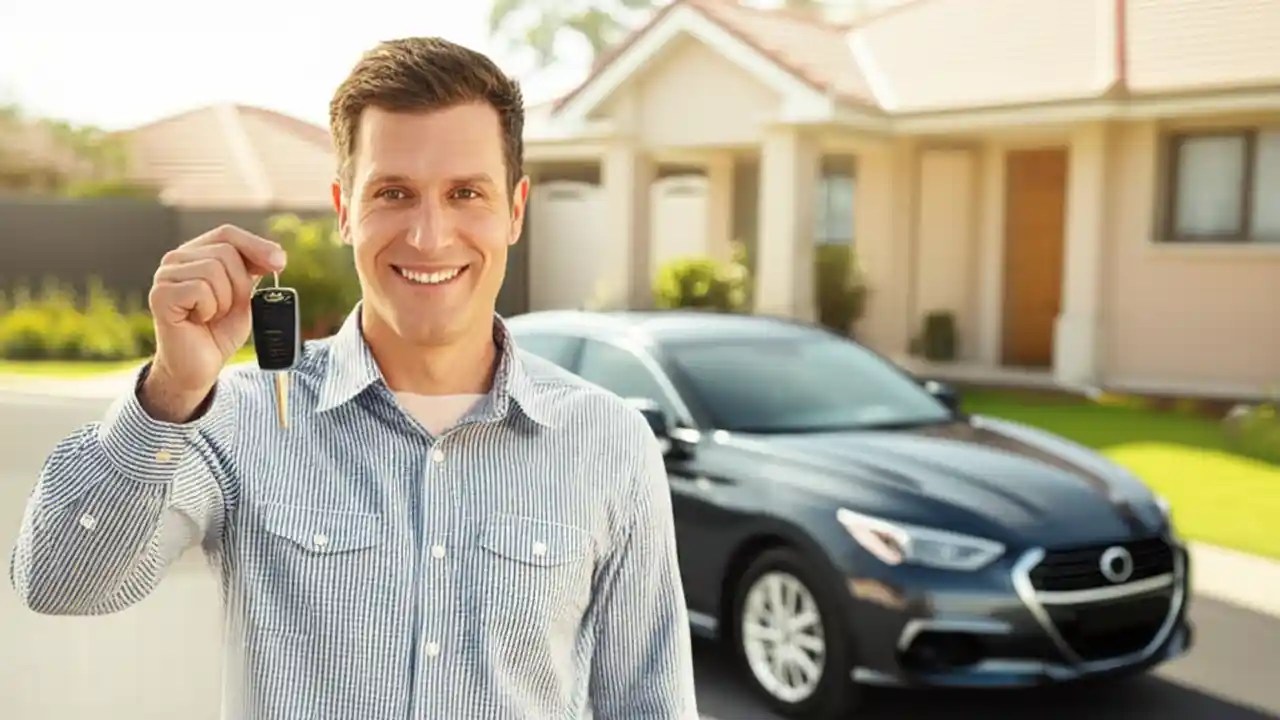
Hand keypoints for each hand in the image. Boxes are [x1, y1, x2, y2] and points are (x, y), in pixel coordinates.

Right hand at [141, 225, 285, 419]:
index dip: (256, 245)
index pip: (227, 233)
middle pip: (226, 252)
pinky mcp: (160, 295)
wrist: (200, 366)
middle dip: (240, 284)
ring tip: (212, 315)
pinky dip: (210, 308)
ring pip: (214, 270)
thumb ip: (253, 271)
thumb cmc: (219, 330)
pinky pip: (200, 289)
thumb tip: (276, 254)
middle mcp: (176, 259)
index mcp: (196, 253)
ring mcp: (165, 276)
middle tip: (228, 308)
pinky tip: (199, 320)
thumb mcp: (245, 296)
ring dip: (225, 300)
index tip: (281, 263)